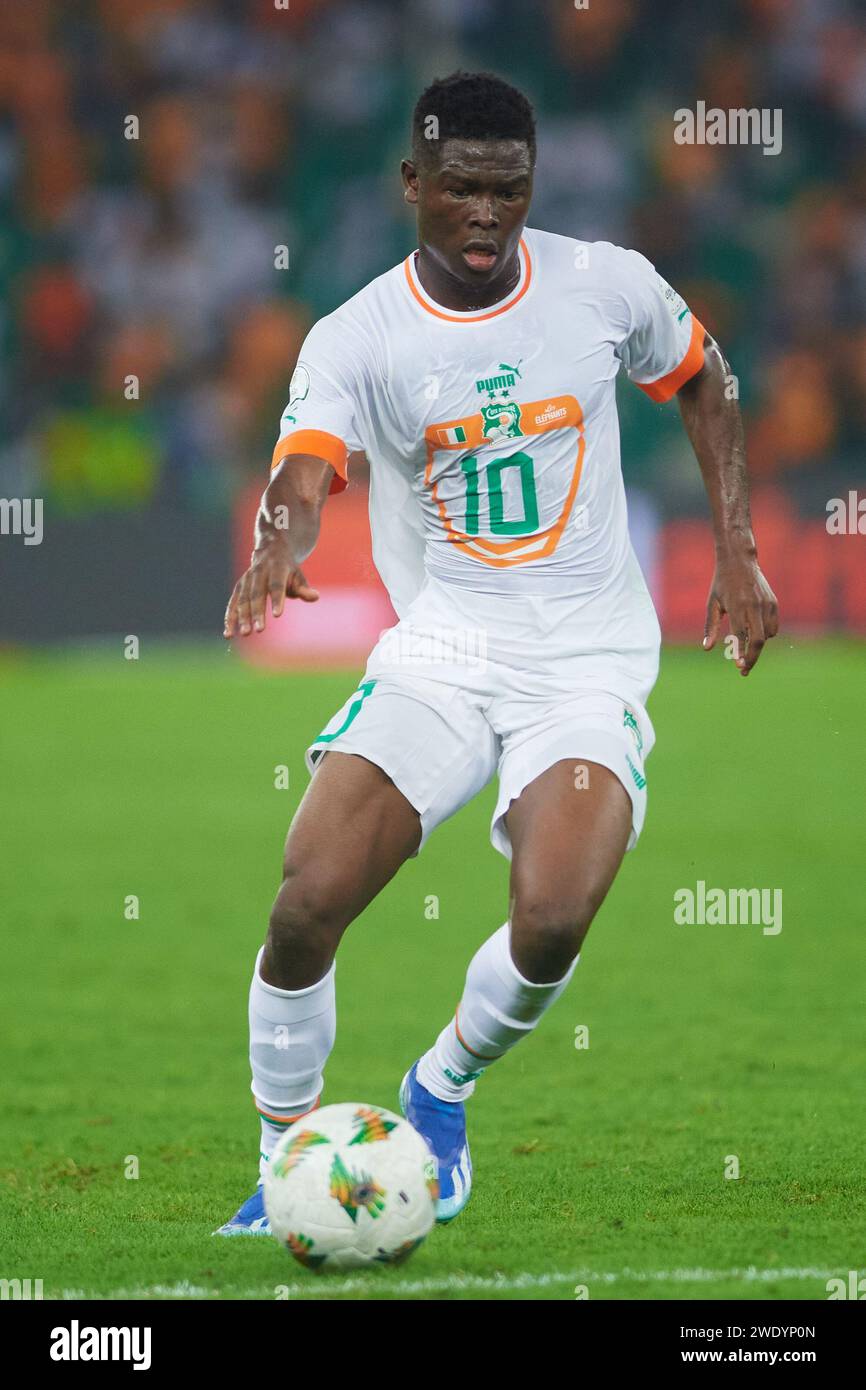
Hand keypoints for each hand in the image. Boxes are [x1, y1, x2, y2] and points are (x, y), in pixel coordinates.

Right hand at [223, 539, 318, 637]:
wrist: (270, 551)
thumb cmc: (288, 570)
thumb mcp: (298, 576)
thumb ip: (304, 588)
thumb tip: (315, 597)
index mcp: (276, 568)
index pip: (276, 585)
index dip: (277, 600)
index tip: (278, 615)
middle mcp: (259, 572)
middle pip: (257, 594)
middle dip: (257, 613)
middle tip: (259, 630)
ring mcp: (246, 580)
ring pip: (243, 599)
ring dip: (243, 617)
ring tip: (245, 634)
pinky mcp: (239, 587)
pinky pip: (232, 603)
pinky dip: (230, 618)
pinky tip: (229, 634)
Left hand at [703, 553, 778, 674]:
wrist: (741, 560)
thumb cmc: (722, 583)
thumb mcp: (712, 604)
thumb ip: (710, 627)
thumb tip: (707, 649)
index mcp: (738, 606)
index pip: (740, 635)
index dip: (740, 653)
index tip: (739, 667)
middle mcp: (754, 606)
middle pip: (758, 640)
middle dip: (752, 658)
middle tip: (744, 671)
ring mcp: (767, 605)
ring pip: (767, 636)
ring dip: (757, 647)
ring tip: (746, 652)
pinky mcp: (774, 603)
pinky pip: (773, 627)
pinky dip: (766, 635)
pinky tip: (755, 635)